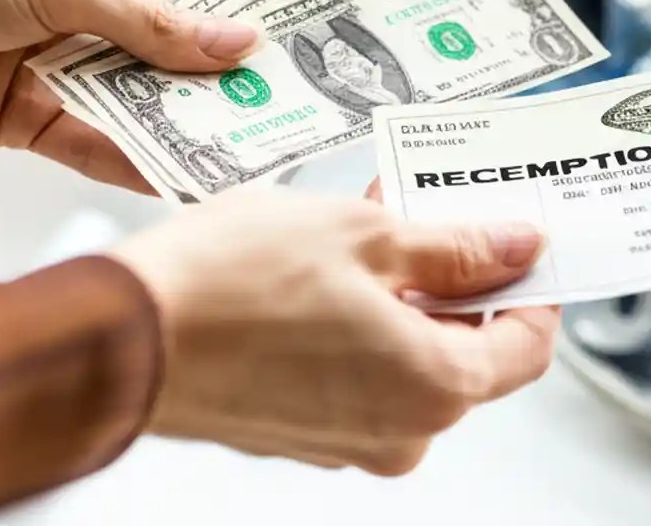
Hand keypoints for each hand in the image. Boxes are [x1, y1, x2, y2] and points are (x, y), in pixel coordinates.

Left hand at [0, 0, 259, 193]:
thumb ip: (150, 26)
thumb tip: (236, 43)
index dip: (228, 24)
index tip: (278, 60)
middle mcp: (84, 7)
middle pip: (163, 55)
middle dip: (208, 88)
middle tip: (267, 120)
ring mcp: (56, 63)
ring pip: (130, 103)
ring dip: (172, 129)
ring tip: (230, 158)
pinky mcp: (25, 116)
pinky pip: (86, 142)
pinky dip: (123, 160)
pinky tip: (168, 179)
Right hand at [109, 189, 558, 475]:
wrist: (118, 337)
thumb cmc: (229, 287)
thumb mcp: (366, 236)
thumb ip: (457, 248)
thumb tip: (516, 247)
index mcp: (433, 387)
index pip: (527, 347)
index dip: (532, 288)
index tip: (520, 244)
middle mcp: (398, 430)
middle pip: (467, 352)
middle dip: (457, 279)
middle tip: (431, 212)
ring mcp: (346, 438)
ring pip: (408, 359)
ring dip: (403, 295)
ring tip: (368, 227)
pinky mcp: (300, 430)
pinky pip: (358, 374)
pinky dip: (361, 323)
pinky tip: (327, 268)